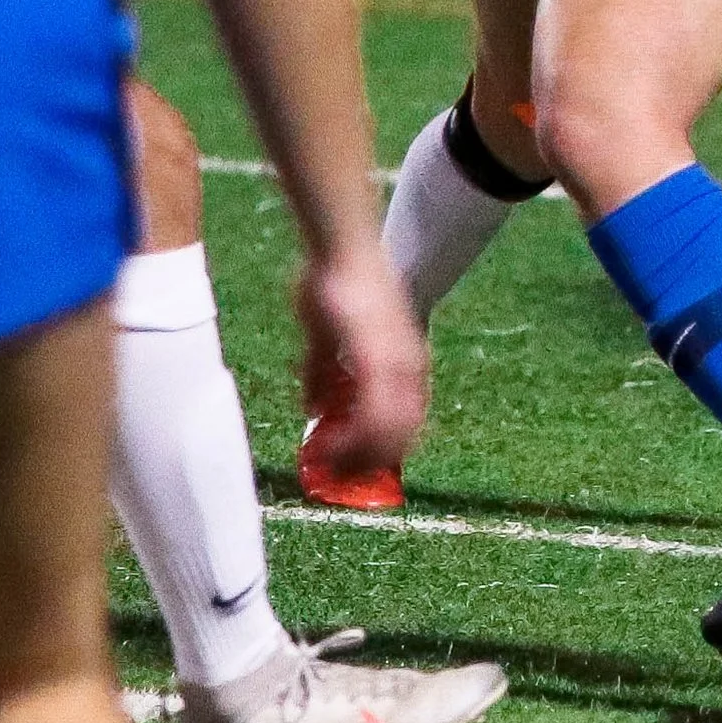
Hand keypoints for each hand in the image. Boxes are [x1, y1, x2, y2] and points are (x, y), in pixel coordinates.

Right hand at [297, 239, 428, 481]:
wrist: (343, 247)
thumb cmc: (335, 282)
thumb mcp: (327, 335)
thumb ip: (323, 371)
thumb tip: (313, 406)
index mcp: (405, 362)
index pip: (406, 421)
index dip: (383, 449)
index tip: (356, 465)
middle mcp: (409, 367)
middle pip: (402, 435)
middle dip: (370, 462)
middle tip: (339, 475)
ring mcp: (396, 364)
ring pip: (390, 433)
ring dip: (359, 457)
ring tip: (330, 465)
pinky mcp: (377, 360)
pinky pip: (372, 415)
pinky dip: (351, 439)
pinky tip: (329, 445)